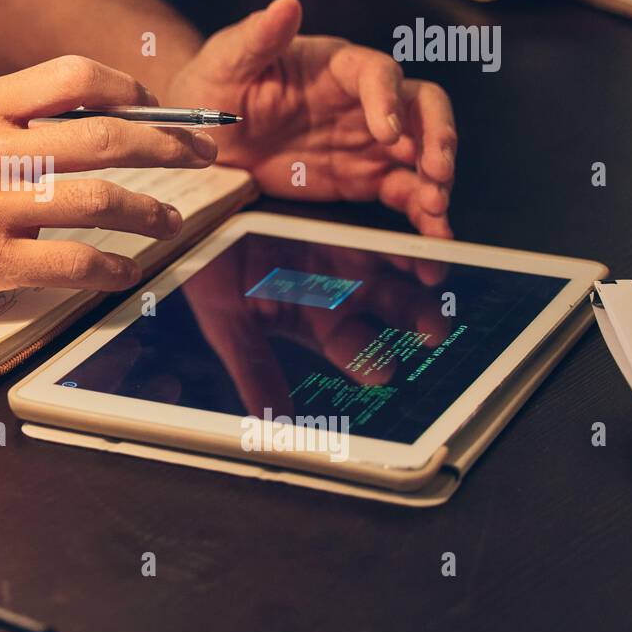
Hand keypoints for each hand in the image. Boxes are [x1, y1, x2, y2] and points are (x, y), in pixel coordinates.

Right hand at [0, 56, 217, 316]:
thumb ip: (6, 119)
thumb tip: (85, 121)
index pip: (74, 77)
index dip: (130, 90)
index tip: (157, 108)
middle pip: (106, 136)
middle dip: (169, 146)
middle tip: (200, 155)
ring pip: (100, 199)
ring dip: (151, 210)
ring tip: (171, 219)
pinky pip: (72, 262)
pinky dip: (111, 267)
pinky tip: (126, 271)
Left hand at [166, 0, 455, 237]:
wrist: (199, 134)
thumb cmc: (214, 85)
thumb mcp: (225, 61)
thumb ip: (257, 37)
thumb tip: (286, 5)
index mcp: (334, 66)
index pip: (378, 72)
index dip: (389, 99)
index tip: (387, 133)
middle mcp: (361, 101)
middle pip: (420, 108)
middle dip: (437, 138)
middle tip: (438, 172)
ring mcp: (366, 141)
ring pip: (420, 153)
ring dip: (435, 181)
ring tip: (435, 212)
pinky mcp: (361, 178)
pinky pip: (401, 192)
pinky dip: (421, 214)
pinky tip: (433, 237)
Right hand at [179, 239, 450, 416]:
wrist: (195, 206)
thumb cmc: (205, 265)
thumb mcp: (225, 319)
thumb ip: (253, 369)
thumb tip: (272, 425)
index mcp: (312, 319)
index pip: (354, 349)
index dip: (371, 360)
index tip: (382, 369)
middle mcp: (337, 288)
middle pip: (391, 310)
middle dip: (417, 319)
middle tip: (432, 330)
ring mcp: (346, 250)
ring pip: (399, 269)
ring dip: (423, 274)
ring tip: (436, 277)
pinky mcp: (347, 213)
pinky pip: (386, 227)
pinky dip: (405, 235)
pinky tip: (421, 240)